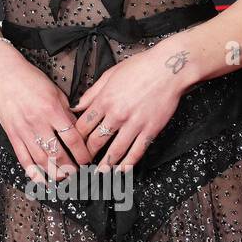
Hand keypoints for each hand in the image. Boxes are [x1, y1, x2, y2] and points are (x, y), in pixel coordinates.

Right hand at [0, 43, 94, 182]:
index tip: (87, 159)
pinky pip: (23, 158)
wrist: (5, 75)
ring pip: (41, 160)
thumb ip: (67, 111)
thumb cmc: (30, 80)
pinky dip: (32, 172)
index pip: (72, 138)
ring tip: (64, 178)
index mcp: (52, 110)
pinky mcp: (13, 135)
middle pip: (58, 153)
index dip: (83, 153)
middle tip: (78, 173)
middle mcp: (38, 123)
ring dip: (54, 173)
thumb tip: (78, 129)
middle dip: (71, 168)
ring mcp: (24, 131)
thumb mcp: (56, 92)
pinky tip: (41, 179)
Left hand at [69, 42, 191, 172]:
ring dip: (105, 164)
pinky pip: (137, 151)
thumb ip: (92, 93)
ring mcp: (134, 124)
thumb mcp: (109, 75)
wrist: (168, 68)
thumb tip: (77, 107)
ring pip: (115, 150)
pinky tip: (122, 170)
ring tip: (99, 174)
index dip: (76, 138)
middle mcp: (117, 114)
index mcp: (104, 100)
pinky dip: (128, 163)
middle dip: (87, 154)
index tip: (73, 145)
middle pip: (96, 140)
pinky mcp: (150, 130)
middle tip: (82, 163)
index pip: (83, 125)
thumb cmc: (139, 68)